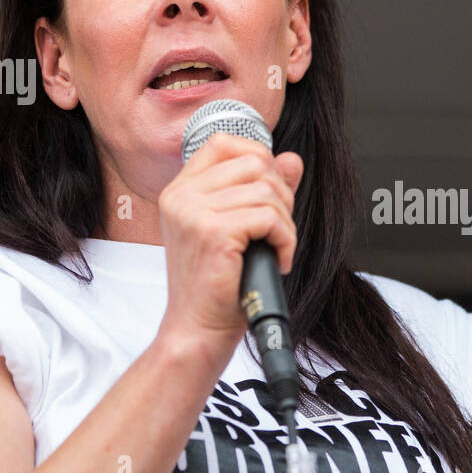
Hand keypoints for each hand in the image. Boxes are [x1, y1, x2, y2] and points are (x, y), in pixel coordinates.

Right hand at [155, 131, 303, 360]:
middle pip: (254, 162)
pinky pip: (270, 217)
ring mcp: (193, 212)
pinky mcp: (213, 232)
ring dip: (285, 223)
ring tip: (277, 249)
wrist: (198, 330)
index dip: (258, 156)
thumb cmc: (218, 286)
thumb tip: (292, 159)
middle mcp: (181, 196)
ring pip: (267, 190)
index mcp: (180, 191)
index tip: (270, 193)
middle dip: (280, 195)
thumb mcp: (239, 229)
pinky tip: (278, 260)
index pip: (223, 142)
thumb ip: (262, 190)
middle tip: (277, 231)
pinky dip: (286, 239)